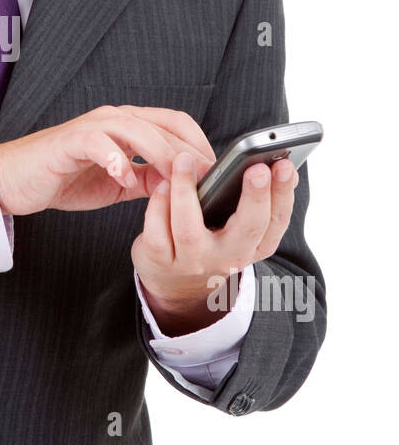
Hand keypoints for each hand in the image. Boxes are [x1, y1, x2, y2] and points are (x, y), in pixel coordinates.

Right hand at [0, 104, 215, 215]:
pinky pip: (98, 143)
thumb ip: (146, 180)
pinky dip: (115, 159)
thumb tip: (178, 186)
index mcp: (127, 127)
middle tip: (204, 180)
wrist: (15, 180)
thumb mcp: (116, 183)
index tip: (217, 174)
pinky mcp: (70, 142)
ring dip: (160, 154)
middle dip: (189, 152)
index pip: (175, 124)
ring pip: (137, 129)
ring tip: (173, 180)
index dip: (200, 145)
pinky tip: (123, 179)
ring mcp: (92, 127)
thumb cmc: (64, 178)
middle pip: (164, 124)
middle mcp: (113, 119)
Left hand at [131, 152, 299, 332]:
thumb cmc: (212, 239)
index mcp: (253, 245)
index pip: (276, 221)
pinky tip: (162, 183)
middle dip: (254, 197)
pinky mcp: (160, 260)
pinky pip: (157, 232)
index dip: (283, 194)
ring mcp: (193, 262)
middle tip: (255, 167)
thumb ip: (252, 199)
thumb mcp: (237, 227)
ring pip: (190, 230)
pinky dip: (158, 205)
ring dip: (186, 192)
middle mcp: (228, 257)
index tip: (286, 166)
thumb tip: (274, 161)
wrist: (176, 284)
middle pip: (247, 230)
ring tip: (183, 160)